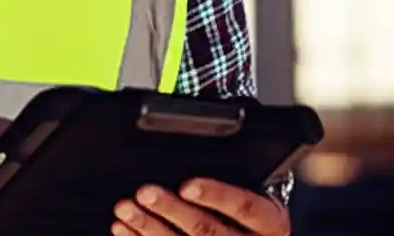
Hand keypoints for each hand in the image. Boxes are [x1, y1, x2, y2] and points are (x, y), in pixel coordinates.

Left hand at [111, 179, 289, 235]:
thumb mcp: (254, 196)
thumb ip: (229, 184)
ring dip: (149, 229)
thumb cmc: (249, 216)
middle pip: (208, 230)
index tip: (187, 185)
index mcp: (269, 222)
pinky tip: (125, 231)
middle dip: (171, 210)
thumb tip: (186, 164)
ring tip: (125, 210)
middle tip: (144, 192)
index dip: (215, 195)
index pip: (244, 207)